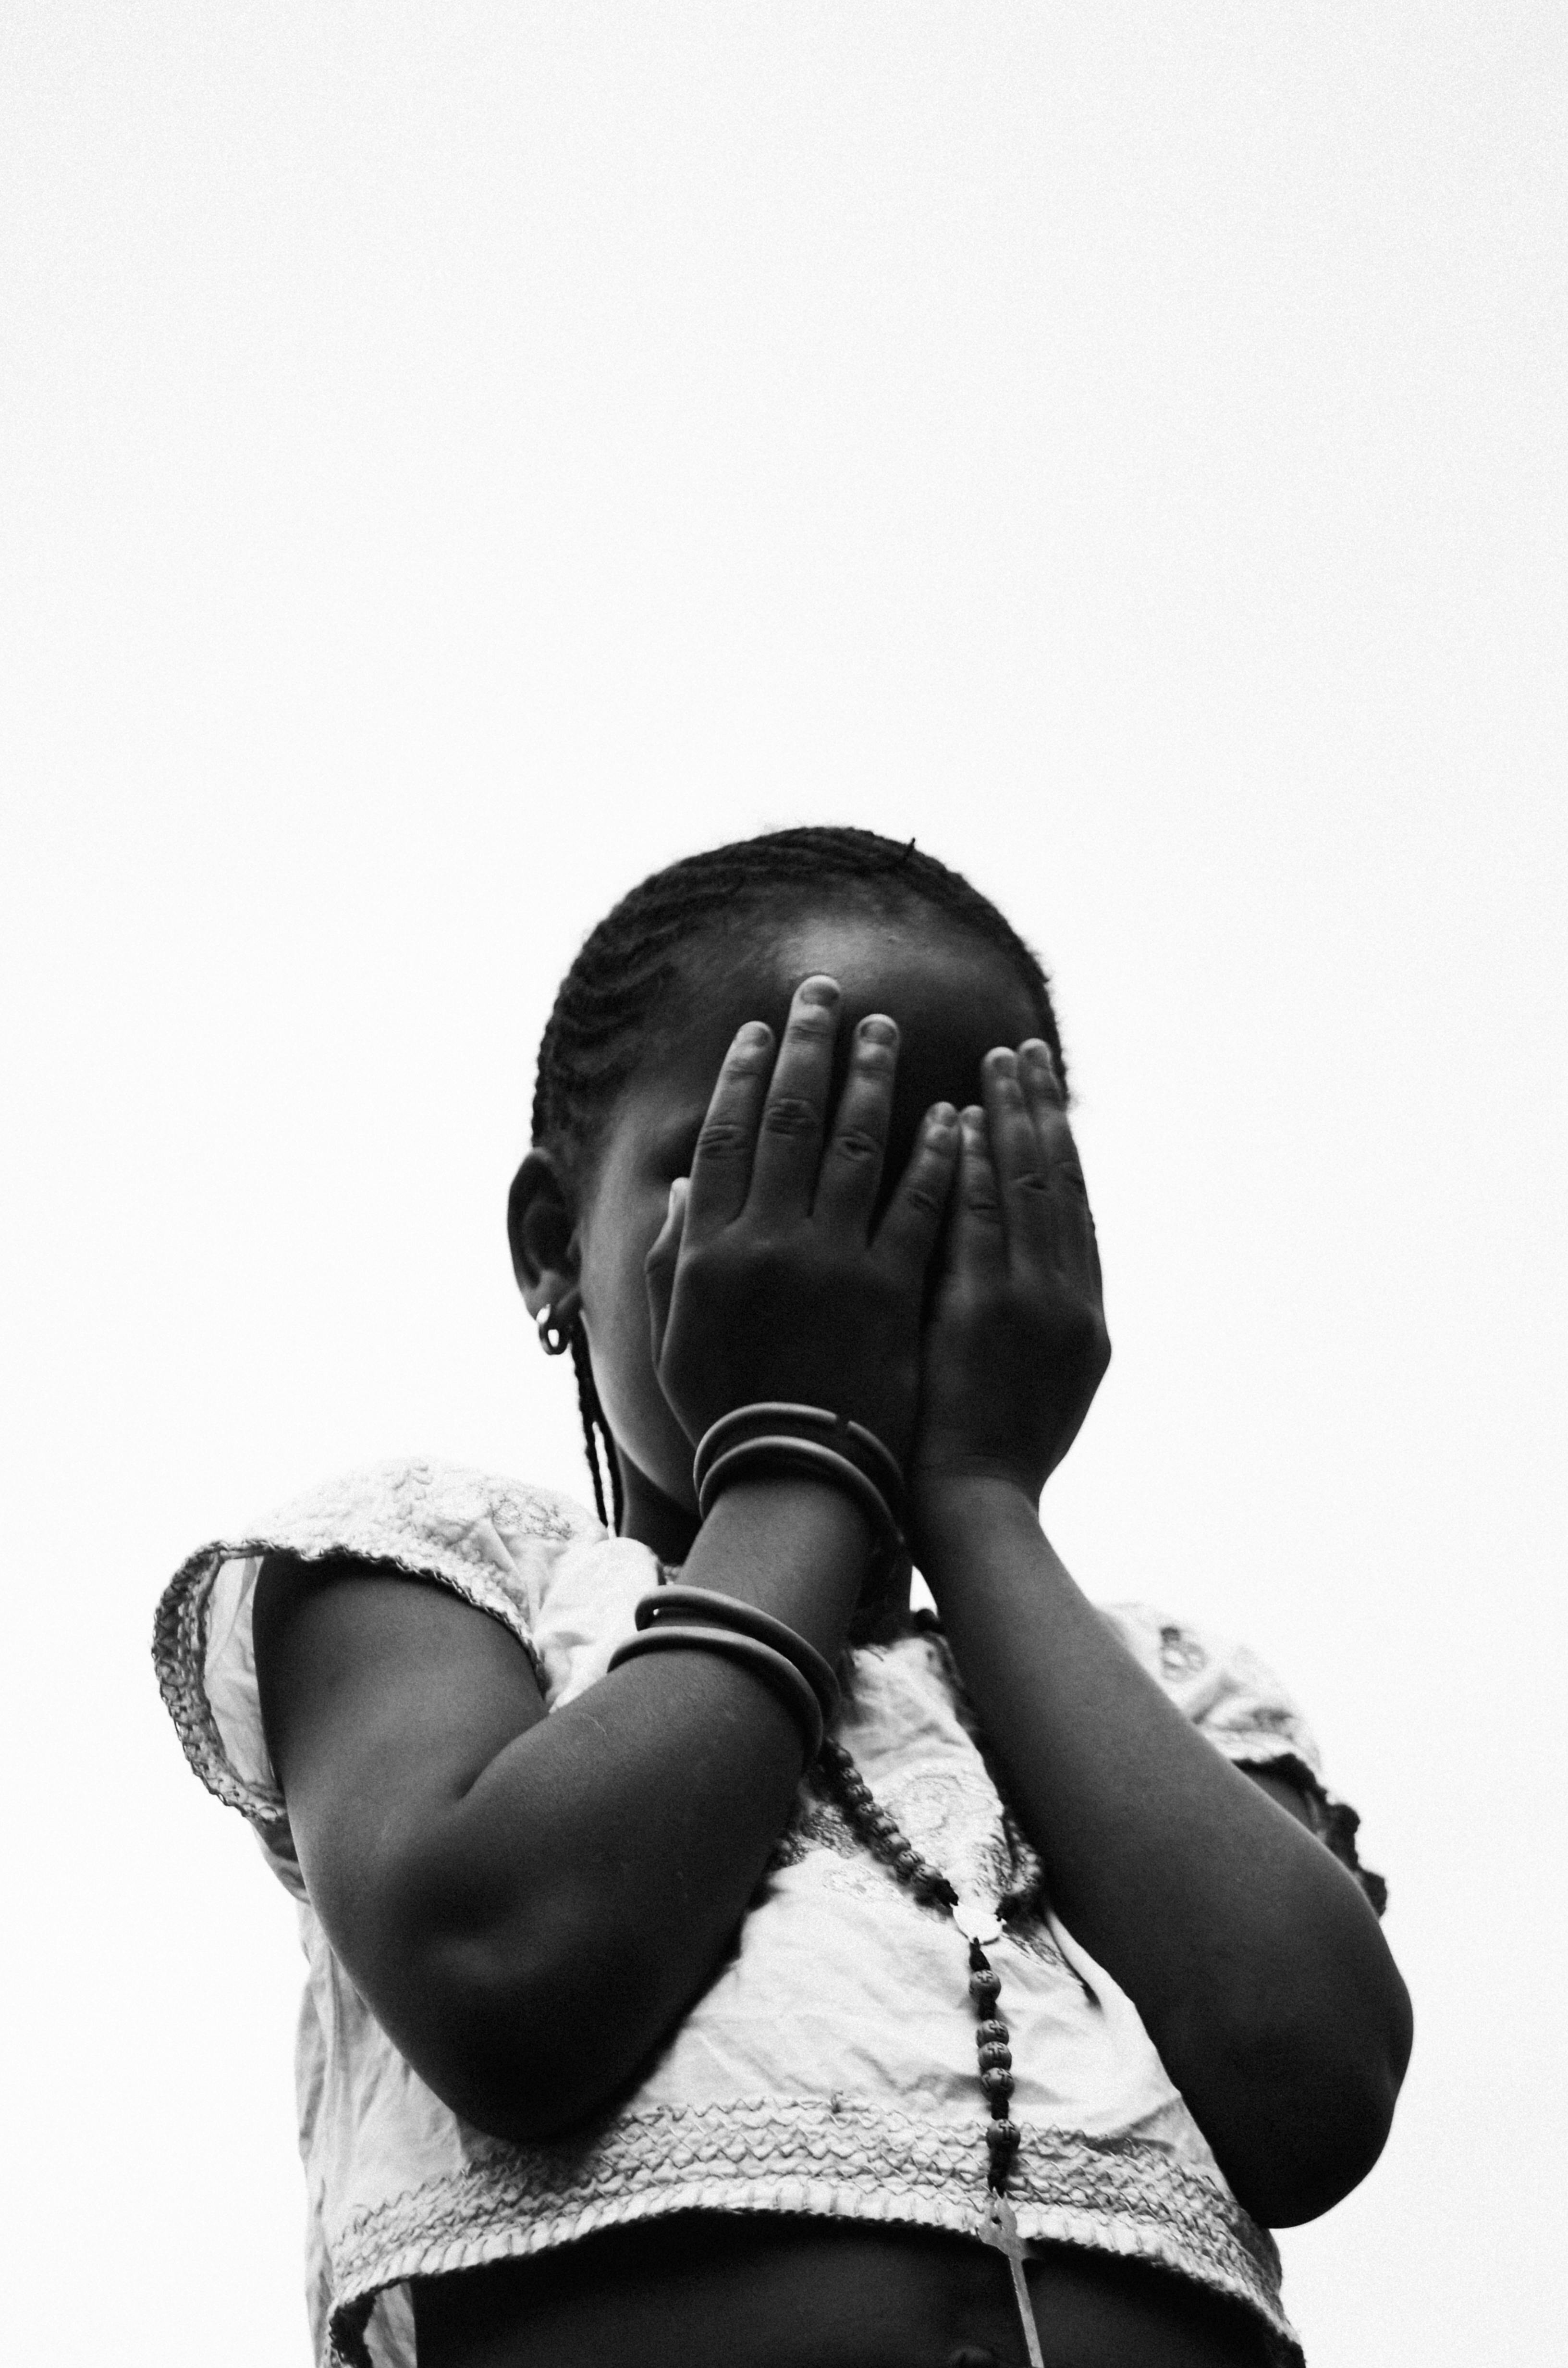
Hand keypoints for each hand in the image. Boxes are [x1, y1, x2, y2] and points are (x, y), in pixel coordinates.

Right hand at [644, 976, 960, 1458]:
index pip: (726, 1135)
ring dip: (870, 1078)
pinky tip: (949, 1117)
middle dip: (808, 1046)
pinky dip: (934, 1157)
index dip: (745, 1074)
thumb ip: (670, 1256)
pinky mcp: (890, 1291)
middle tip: (826, 993)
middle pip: (788, 1119)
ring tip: (884, 1030)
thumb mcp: (673, 1333)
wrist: (791, 1480)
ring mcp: (831, 1263)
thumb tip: (685, 1182)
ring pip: (854, 1146)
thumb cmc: (727, 1410)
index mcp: (708, 1248)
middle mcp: (766, 1242)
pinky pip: (917, 1208)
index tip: (763, 1029)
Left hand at [910, 1039, 1109, 1526]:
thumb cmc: (989, 1462)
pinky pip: (981, 1219)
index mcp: (1088, 1321)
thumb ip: (1038, 1324)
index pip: (1078, 1212)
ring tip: (997, 1060)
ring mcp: (1033, 1304)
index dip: (1063, 1146)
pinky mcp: (986, 1311)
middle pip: (1063, 1183)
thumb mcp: (1039, 1389)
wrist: (977, 1512)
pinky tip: (958, 1119)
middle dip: (1044, 1111)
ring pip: (1029, 1187)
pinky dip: (974, 1166)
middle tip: (1025, 1050)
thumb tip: (1025, 1266)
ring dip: (1012, 1118)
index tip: (1044, 1094)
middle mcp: (1072, 1302)